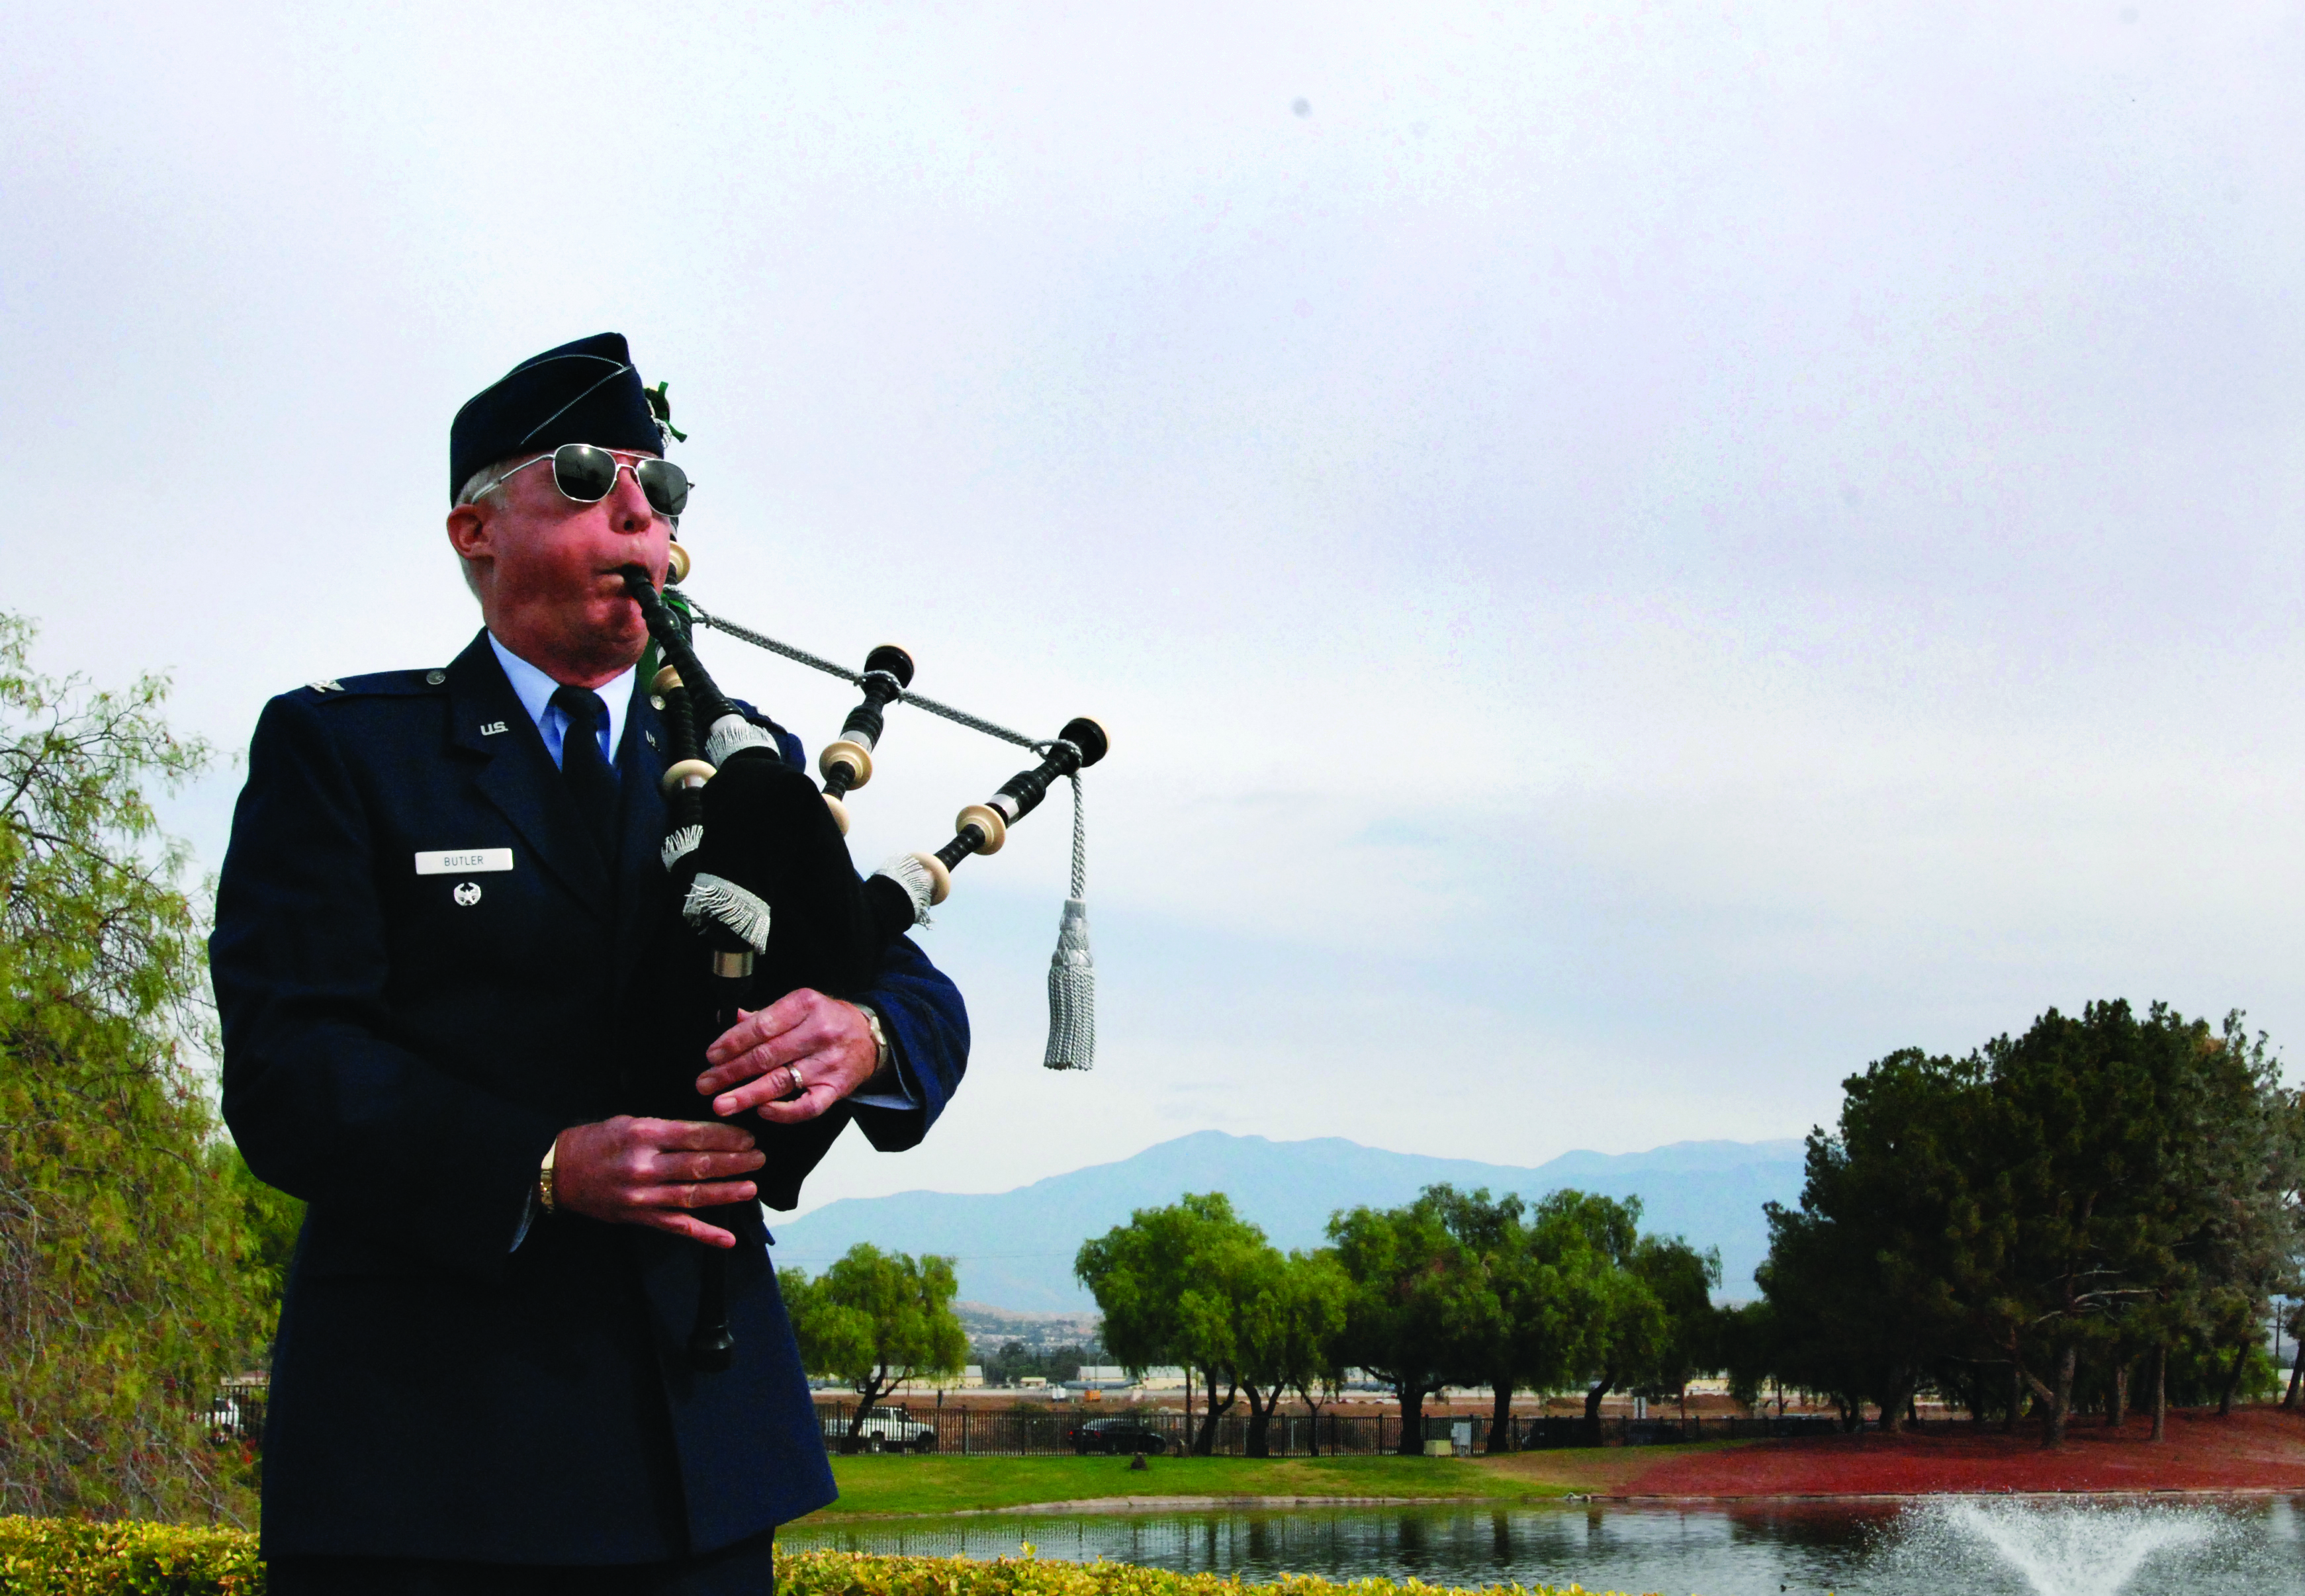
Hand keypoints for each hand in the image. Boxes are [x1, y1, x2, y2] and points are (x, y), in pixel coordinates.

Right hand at [551, 1116, 765, 1247]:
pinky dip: (704, 1235)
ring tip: (752, 1188)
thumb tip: (706, 1133)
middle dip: (734, 1162)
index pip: (694, 1136)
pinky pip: (677, 1227)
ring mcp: (643, 1196)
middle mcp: (645, 1167)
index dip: (726, 1138)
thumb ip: (665, 1129)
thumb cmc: (596, 1142)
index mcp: (643, 1136)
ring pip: (693, 1196)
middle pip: (699, 1165)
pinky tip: (727, 1240)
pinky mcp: (639, 1218)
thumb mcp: (628, 1123)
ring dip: (726, 1193)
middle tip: (759, 1159)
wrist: (558, 1172)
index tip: (748, 1137)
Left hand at [698, 988, 880, 1124]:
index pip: (763, 1026)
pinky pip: (807, 1107)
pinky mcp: (837, 1089)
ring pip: (781, 1082)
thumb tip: (728, 1018)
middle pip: (767, 1056)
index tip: (711, 1055)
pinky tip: (762, 1111)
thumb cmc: (826, 1020)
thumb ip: (764, 1016)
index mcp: (805, 1005)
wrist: (870, 1037)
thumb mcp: (798, 1007)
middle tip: (705, 1083)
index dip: (733, 1042)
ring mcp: (829, 1063)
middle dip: (731, 1072)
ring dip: (746, 1095)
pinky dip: (783, 1112)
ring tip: (721, 1104)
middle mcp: (819, 1033)